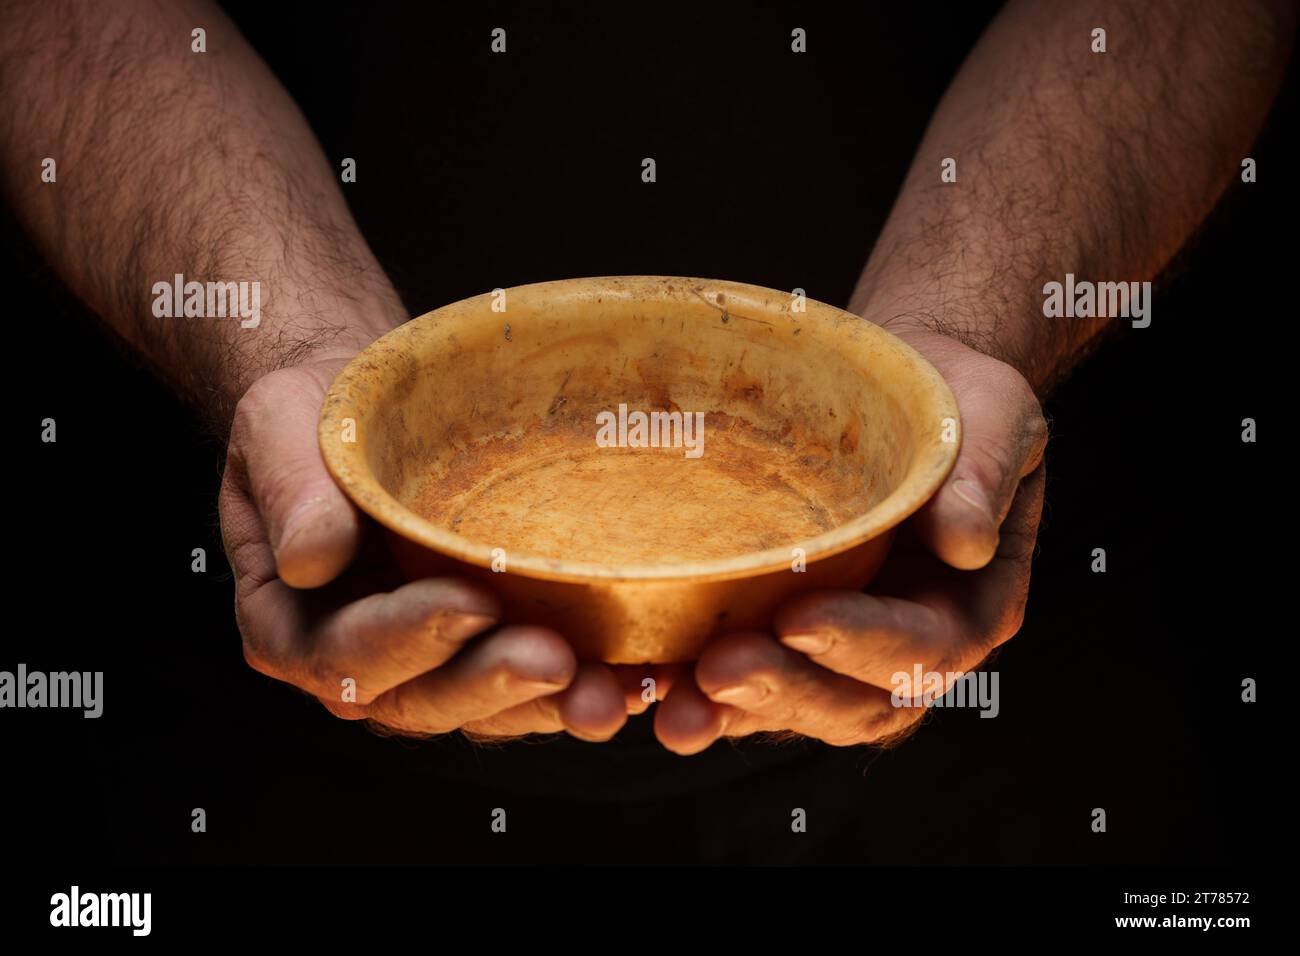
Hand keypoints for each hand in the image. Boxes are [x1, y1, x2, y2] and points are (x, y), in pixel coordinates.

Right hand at [218, 349, 637, 740]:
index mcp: (292, 622)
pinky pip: (533, 686)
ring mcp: (431, 660)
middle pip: (421, 698)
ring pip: (486, 708)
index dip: (405, 637)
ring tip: (603, 689)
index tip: (470, 602)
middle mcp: (361, 658)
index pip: (343, 653)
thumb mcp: (280, 426)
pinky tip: (633, 674)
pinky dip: (582, 685)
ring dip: (548, 704)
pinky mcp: (491, 647)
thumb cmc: (320, 413)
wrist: (381, 408)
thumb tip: (309, 559)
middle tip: (554, 659)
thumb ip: (291, 491)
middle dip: (491, 683)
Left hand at [653, 327, 1047, 752]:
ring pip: (797, 707)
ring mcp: (845, 651)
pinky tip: (651, 685)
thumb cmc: (952, 402)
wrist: (898, 397)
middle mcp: (909, 645)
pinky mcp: (788, 641)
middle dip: (786, 690)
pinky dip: (702, 692)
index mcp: (971, 603)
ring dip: (734, 711)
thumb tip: (967, 543)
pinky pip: (749, 686)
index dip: (864, 639)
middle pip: (856, 702)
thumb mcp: (992, 415)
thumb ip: (983, 474)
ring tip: (676, 704)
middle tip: (718, 670)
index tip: (799, 616)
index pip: (925, 645)